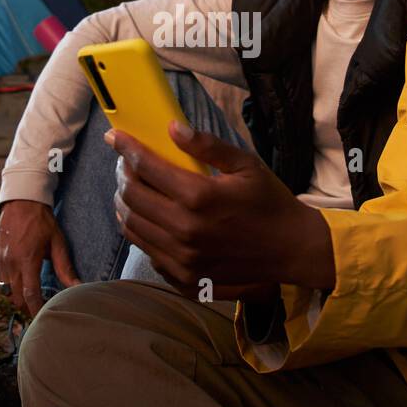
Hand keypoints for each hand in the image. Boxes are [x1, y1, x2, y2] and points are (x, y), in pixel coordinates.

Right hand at [0, 200, 80, 316]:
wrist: (21, 202)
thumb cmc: (43, 222)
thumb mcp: (57, 243)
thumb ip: (65, 268)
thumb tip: (77, 287)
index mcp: (27, 260)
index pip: (30, 294)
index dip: (36, 309)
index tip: (43, 317)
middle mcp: (10, 263)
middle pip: (16, 298)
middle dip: (27, 307)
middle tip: (40, 310)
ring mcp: (0, 260)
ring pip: (6, 291)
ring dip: (18, 298)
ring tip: (31, 298)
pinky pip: (0, 280)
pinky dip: (10, 287)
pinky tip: (21, 283)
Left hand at [106, 121, 333, 297]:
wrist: (292, 249)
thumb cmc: (269, 202)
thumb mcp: (245, 165)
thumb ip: (207, 145)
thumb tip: (172, 128)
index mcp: (199, 197)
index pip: (146, 167)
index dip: (126, 148)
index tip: (115, 137)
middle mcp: (185, 229)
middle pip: (132, 196)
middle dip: (121, 174)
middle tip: (125, 163)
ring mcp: (182, 258)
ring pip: (132, 226)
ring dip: (124, 203)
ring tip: (129, 188)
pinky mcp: (184, 277)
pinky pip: (146, 250)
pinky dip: (139, 230)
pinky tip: (146, 218)